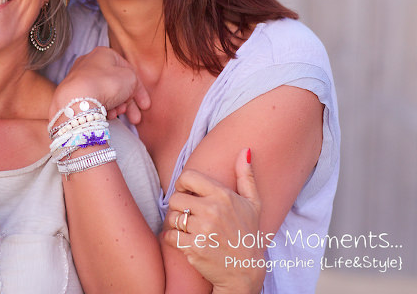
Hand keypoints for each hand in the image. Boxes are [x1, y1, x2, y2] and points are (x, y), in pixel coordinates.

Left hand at [50, 46, 150, 123]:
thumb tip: (130, 90)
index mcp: (104, 53)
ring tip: (119, 115)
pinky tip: (106, 115)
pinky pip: (94, 100)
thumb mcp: (131, 79)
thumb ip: (135, 82)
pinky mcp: (74, 93)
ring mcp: (80, 78)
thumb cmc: (104, 84)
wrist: (77, 101)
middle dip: (128, 102)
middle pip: (116, 84)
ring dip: (116, 106)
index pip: (128, 71)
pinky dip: (102, 108)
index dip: (139, 90)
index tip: (145, 105)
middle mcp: (90, 63)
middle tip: (135, 117)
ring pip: (105, 93)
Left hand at [162, 148, 264, 293]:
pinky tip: (185, 241)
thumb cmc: (247, 234)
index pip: (187, 177)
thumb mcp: (253, 204)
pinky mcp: (194, 248)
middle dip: (178, 207)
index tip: (188, 194)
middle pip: (175, 198)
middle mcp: (213, 210)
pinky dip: (172, 239)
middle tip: (188, 215)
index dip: (183, 185)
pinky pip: (169, 236)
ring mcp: (203, 230)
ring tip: (188, 229)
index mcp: (223, 196)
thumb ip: (246, 176)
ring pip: (171, 217)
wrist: (245, 271)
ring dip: (175, 224)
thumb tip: (245, 150)